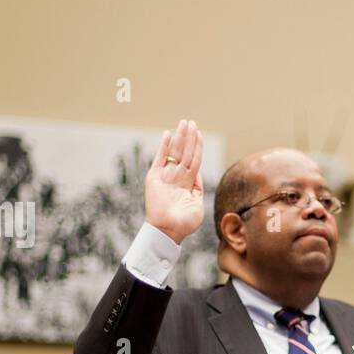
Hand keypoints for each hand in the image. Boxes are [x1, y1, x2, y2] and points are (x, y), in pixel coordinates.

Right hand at [145, 119, 204, 243]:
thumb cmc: (184, 223)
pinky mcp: (154, 177)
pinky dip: (164, 146)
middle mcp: (177, 178)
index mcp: (188, 184)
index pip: (194, 161)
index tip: (199, 134)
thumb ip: (198, 187)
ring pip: (175, 153)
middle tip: (191, 122)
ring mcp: (166, 177)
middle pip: (185, 153)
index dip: (197, 148)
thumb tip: (197, 172)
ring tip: (184, 123)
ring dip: (179, 138)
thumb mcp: (197, 205)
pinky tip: (168, 134)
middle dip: (189, 138)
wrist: (168, 230)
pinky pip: (160, 158)